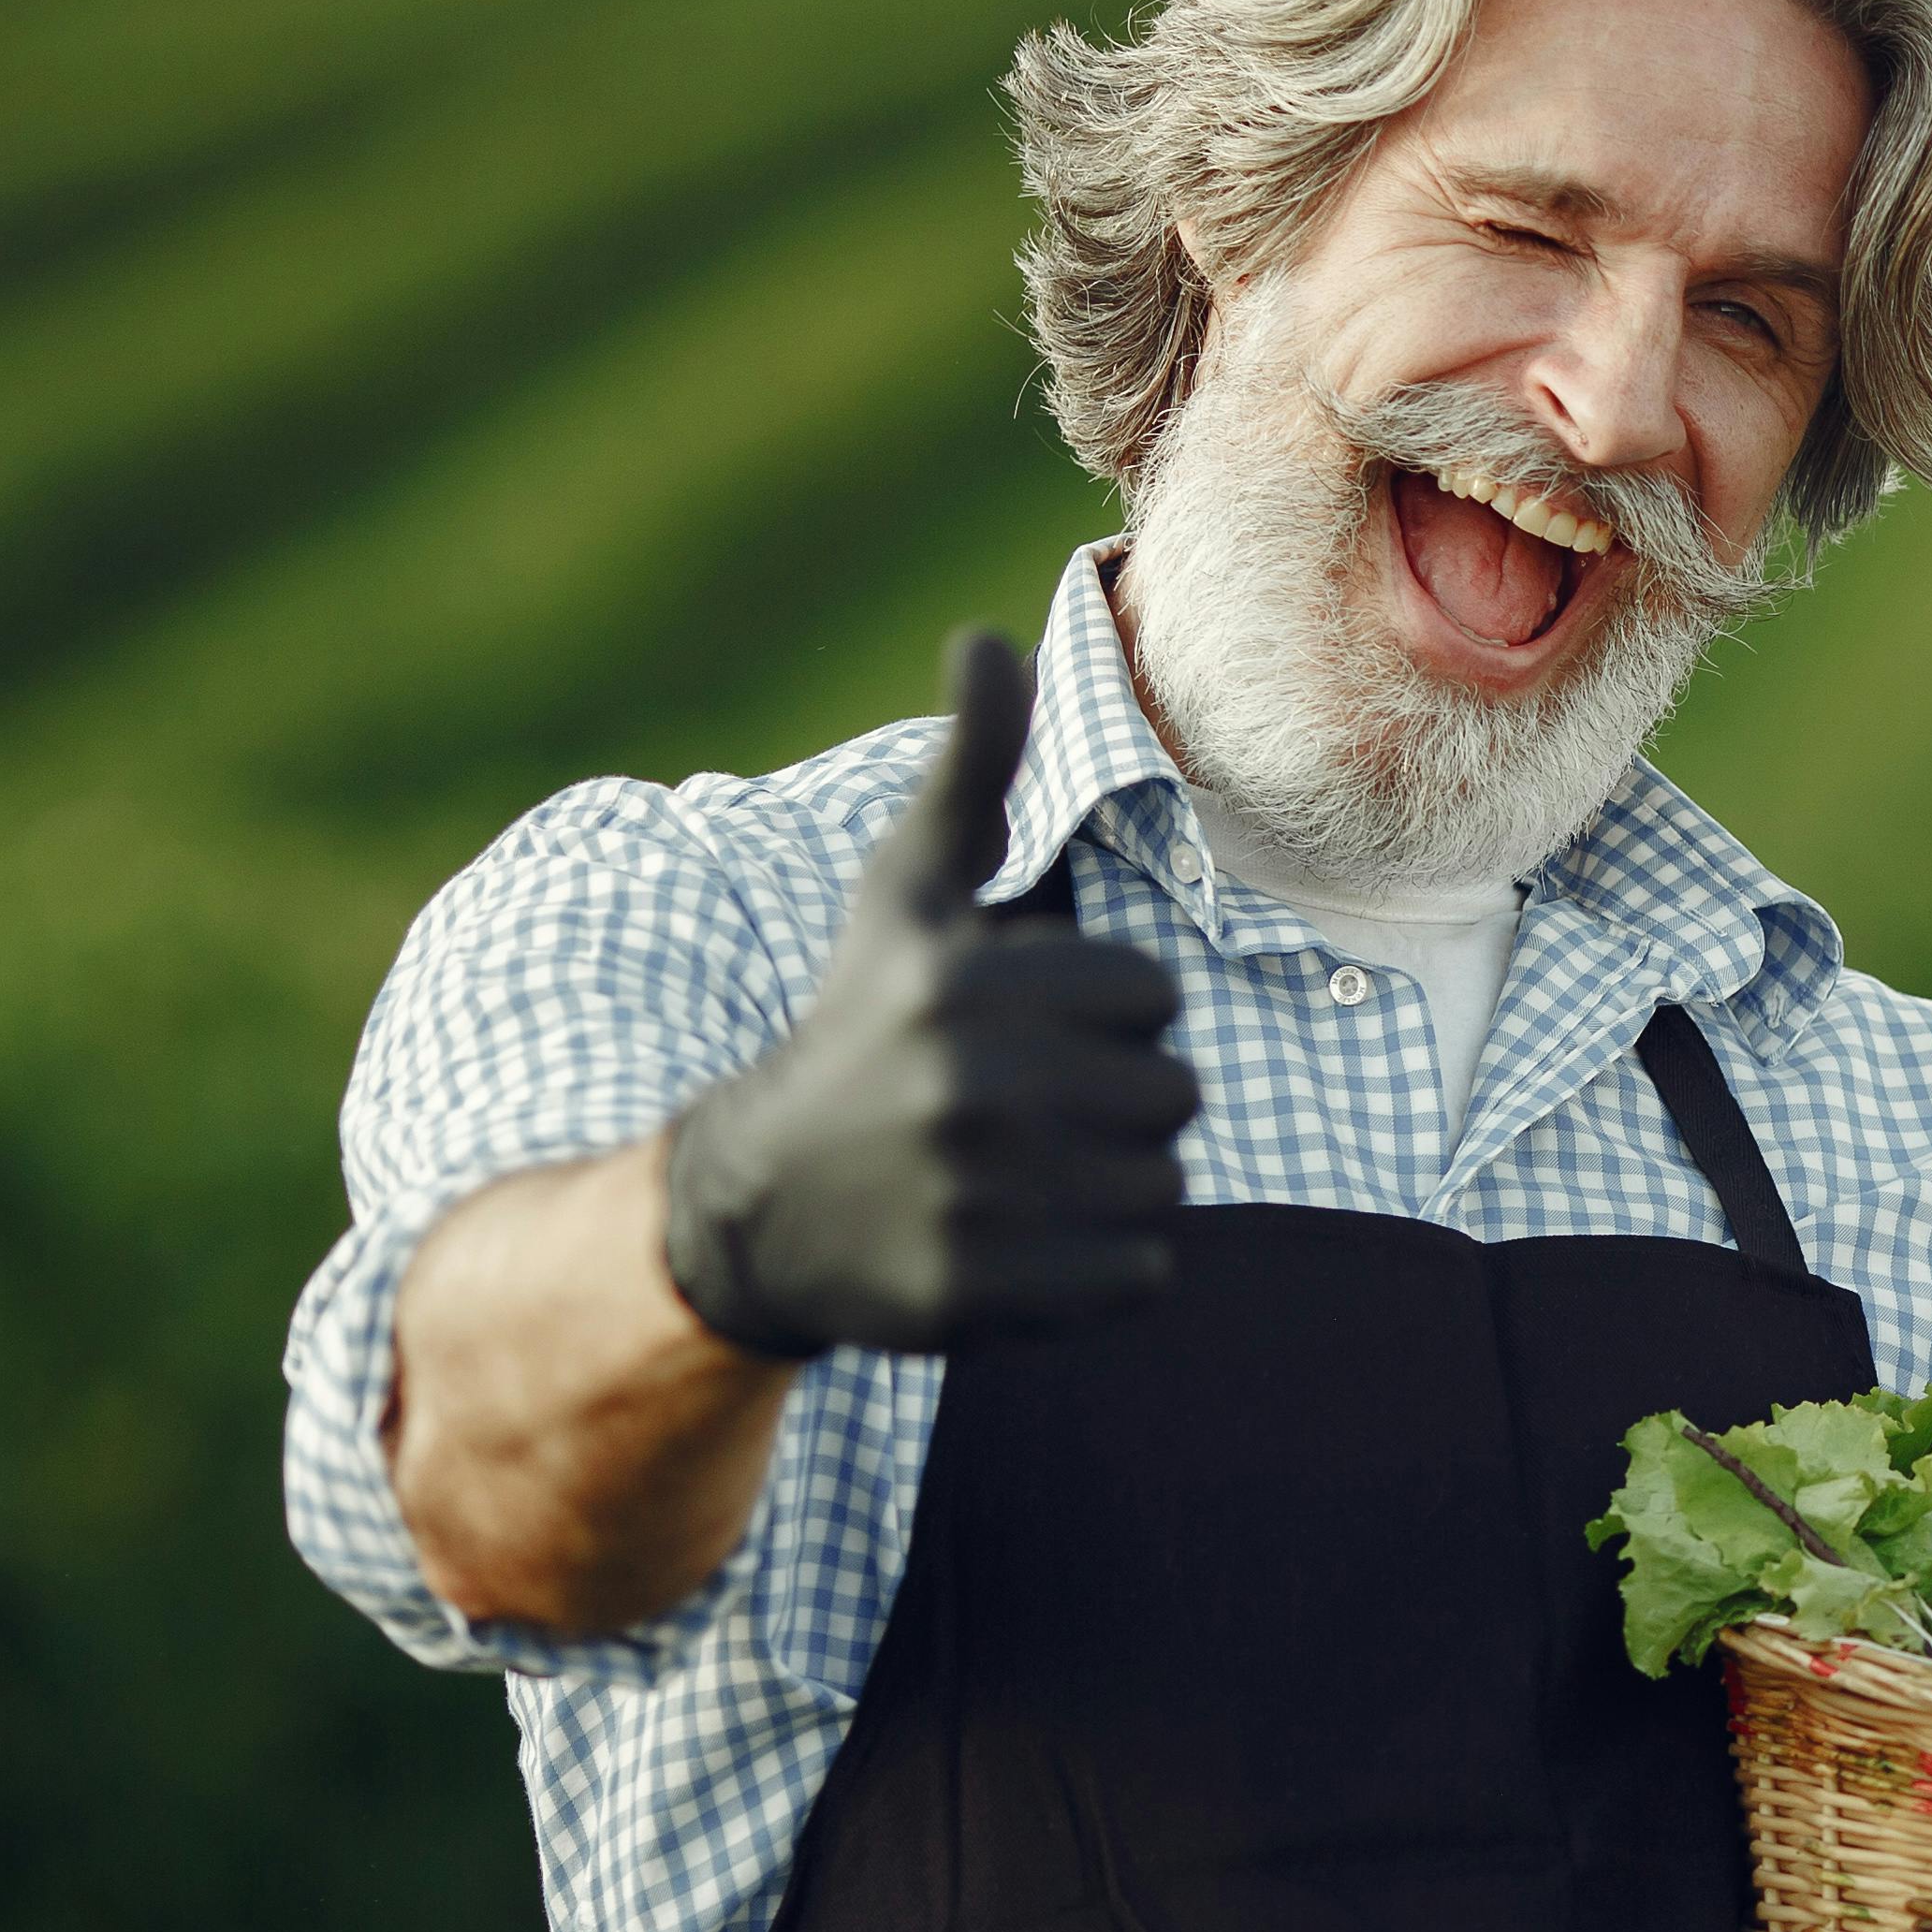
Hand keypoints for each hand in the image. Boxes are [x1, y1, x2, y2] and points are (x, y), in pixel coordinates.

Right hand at [662, 632, 1199, 1357]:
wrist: (759, 1203)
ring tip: (1024, 1173)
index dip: (1106, 1016)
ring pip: (1166, 1184)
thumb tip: (990, 636)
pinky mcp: (980, 1294)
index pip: (1157, 997)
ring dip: (1115, 1183)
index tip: (1025, 1029)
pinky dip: (1106, 1269)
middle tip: (1020, 1111)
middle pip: (1172, 1094)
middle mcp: (966, 1086)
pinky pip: (1142, 1274)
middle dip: (1115, 1101)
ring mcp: (972, 1197)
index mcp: (965, 982)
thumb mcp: (909, 889)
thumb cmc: (861, 1024)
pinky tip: (1026, 1240)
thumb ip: (972, 767)